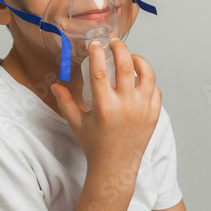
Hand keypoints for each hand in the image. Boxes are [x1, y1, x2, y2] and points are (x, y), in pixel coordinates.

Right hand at [50, 39, 161, 176]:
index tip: (95, 44)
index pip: (100, 72)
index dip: (97, 54)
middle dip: (120, 49)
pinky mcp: (154, 115)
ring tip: (130, 57)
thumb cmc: (95, 146)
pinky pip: (155, 90)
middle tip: (114, 43)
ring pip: (147, 74)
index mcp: (104, 107)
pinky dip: (148, 80)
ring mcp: (143, 110)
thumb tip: (55, 85)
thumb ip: (66, 103)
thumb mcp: (77, 123)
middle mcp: (126, 106)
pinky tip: (139, 78)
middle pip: (126, 66)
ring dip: (139, 60)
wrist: (116, 167)